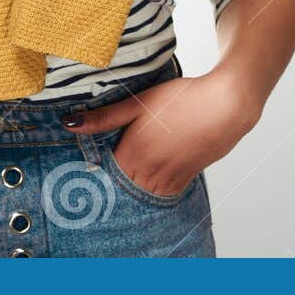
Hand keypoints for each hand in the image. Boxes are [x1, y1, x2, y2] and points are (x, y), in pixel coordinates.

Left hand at [62, 69, 263, 196]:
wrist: (226, 105)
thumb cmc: (182, 99)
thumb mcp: (139, 103)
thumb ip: (104, 117)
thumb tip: (69, 124)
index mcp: (134, 154)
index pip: (105, 177)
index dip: (94, 177)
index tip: (82, 178)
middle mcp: (151, 171)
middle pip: (123, 190)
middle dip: (111, 188)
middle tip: (97, 186)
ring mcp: (171, 177)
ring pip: (143, 195)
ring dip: (132, 191)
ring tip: (121, 185)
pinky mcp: (188, 177)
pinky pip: (164, 193)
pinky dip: (154, 190)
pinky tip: (149, 179)